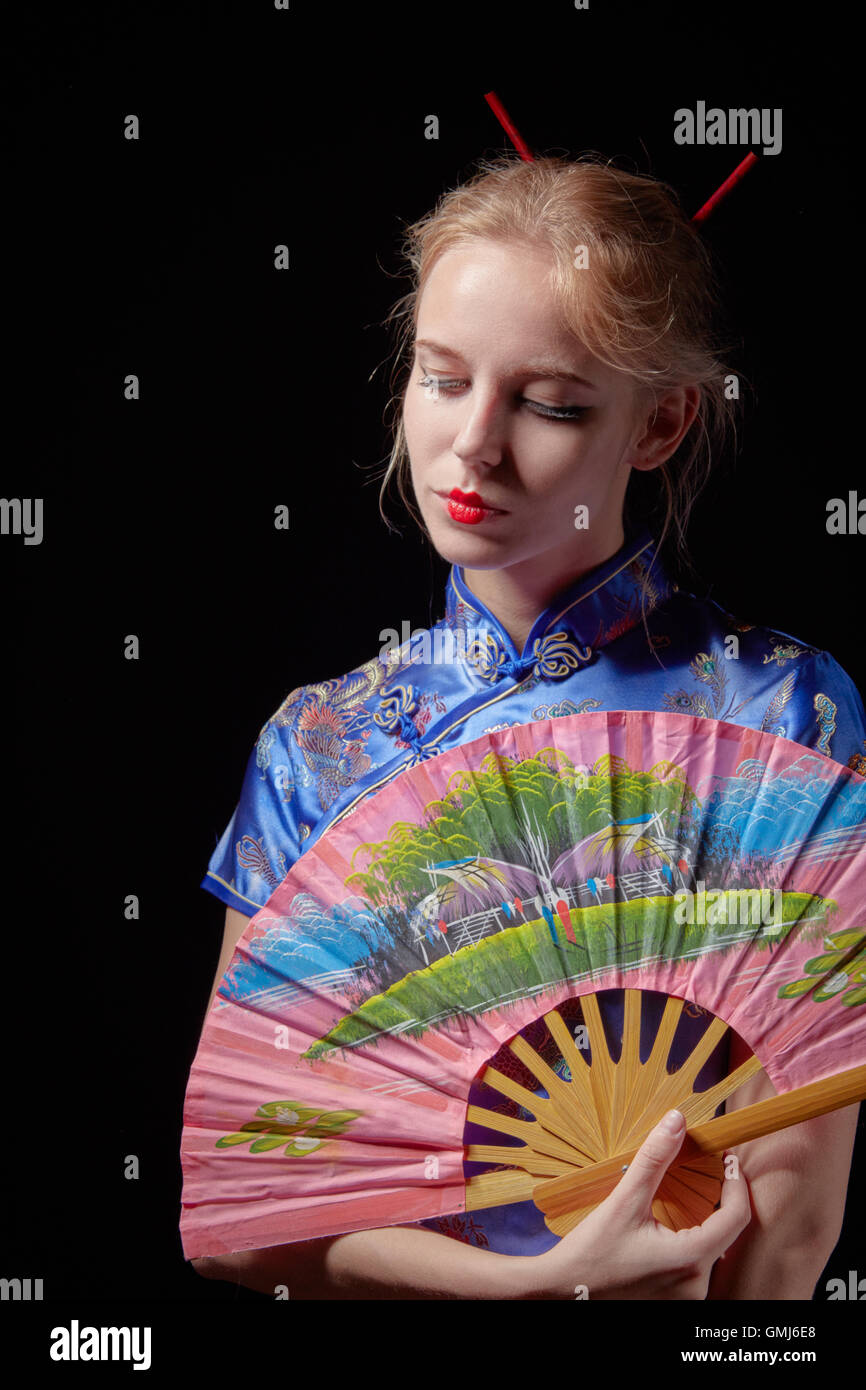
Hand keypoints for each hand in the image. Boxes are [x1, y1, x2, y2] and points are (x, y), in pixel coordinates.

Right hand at [533, 1108, 751, 1299]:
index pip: (736, 1216)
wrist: (562, 1293)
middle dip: (721, 1198)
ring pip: (711, 1250)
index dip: (737, 1183)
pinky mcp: (674, 1301)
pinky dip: (691, 1239)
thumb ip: (654, 1159)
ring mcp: (686, 1298)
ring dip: (705, 1220)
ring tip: (690, 1192)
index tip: (728, 1158)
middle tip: (711, 1168)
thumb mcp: (623, 1202)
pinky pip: (695, 1265)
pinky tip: (671, 1224)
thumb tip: (677, 1121)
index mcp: (690, 1260)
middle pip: (726, 1234)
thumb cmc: (590, 1254)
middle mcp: (696, 1285)